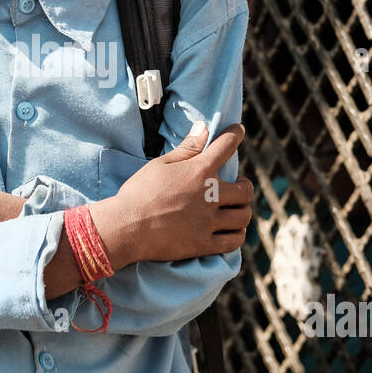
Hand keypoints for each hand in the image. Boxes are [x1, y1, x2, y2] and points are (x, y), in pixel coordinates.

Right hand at [109, 122, 252, 264]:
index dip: (235, 134)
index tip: (239, 130)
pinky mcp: (204, 244)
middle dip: (245, 185)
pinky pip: (234, 241)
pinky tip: (232, 231)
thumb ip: (186, 148)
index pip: (226, 146)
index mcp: (199, 171)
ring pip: (243, 216)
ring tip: (235, 210)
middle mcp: (210, 195)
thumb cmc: (139, 192)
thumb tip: (203, 127)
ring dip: (242, 211)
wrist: (125, 227)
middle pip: (245, 189)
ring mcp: (209, 222)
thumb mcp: (160, 164)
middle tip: (237, 186)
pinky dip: (237, 235)